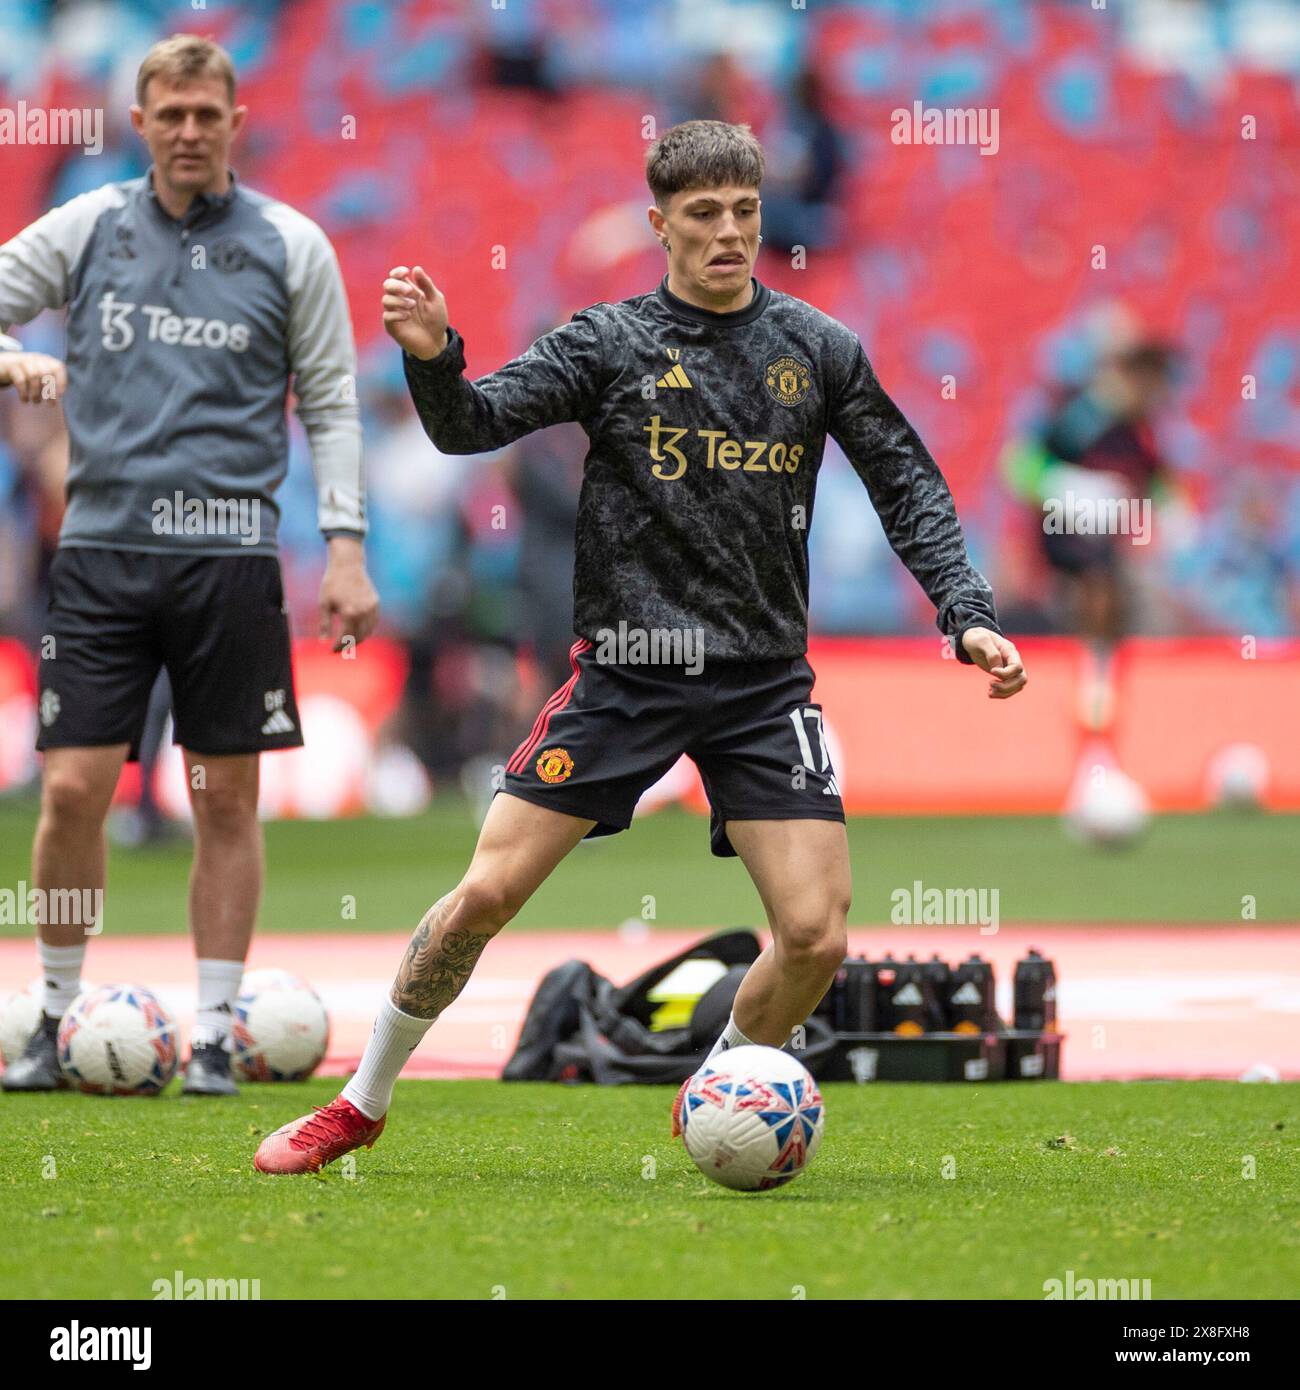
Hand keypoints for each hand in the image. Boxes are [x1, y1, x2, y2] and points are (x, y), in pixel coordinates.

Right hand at [0, 351, 67, 404]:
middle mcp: (36, 358)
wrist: (6, 366)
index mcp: (47, 360)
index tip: (60, 396)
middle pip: (45, 372)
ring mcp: (23, 360)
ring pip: (33, 376)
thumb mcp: (42, 377)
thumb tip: (59, 398)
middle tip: (50, 404)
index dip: (61, 381)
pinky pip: (20, 380)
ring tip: (36, 402)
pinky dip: (24, 392)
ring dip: (36, 392)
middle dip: (49, 390)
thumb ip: (51, 383)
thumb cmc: (28, 375)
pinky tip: (25, 400)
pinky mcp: (12, 366)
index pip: (57, 367)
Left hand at [319, 537, 378, 652]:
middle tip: (340, 648)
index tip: (332, 650)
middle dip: (349, 645)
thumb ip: (325, 624)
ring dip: (359, 638)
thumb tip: (323, 641)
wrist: (347, 565)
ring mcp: (371, 607)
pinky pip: (373, 622)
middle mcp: (363, 612)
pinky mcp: (375, 603)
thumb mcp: (324, 604)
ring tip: (349, 640)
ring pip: (368, 631)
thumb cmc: (332, 583)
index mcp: (349, 613)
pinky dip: (366, 628)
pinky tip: (358, 629)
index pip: (346, 638)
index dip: (338, 646)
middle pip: (358, 637)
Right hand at [382, 264, 448, 360]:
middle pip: (387, 285)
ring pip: (386, 300)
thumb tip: (416, 268)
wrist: (436, 341)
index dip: (397, 272)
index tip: (406, 272)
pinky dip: (397, 314)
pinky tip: (408, 316)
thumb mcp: (435, 300)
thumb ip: (426, 284)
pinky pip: (387, 316)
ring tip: (413, 306)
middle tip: (410, 291)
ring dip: (399, 301)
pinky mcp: (392, 326)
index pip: (396, 276)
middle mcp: (399, 300)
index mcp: (408, 291)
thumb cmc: (436, 319)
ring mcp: (394, 312)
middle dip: (397, 285)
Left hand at [961, 627, 1026, 698]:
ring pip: (1018, 686)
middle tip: (990, 684)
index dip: (1006, 673)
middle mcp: (1013, 660)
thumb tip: (998, 668)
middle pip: (1021, 679)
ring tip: (990, 692)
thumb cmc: (976, 638)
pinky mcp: (1004, 675)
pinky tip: (990, 693)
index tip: (991, 671)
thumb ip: (992, 653)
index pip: (1017, 667)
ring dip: (1005, 692)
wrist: (972, 639)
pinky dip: (1002, 694)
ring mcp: (1009, 668)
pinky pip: (1010, 688)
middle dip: (1006, 686)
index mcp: (1009, 651)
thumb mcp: (981, 640)